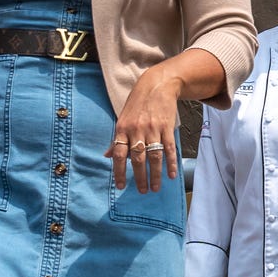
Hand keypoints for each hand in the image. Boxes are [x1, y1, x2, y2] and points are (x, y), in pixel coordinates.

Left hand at [112, 68, 182, 193]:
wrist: (156, 85)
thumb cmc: (137, 104)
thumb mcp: (122, 119)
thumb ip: (116, 139)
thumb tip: (106, 156)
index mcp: (122, 129)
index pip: (118, 154)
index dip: (119, 171)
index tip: (121, 186)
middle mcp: (136, 130)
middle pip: (137, 158)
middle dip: (140, 177)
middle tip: (143, 191)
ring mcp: (153, 128)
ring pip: (154, 156)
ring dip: (155, 174)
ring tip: (155, 188)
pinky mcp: (167, 126)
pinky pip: (169, 148)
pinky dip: (171, 162)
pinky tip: (171, 174)